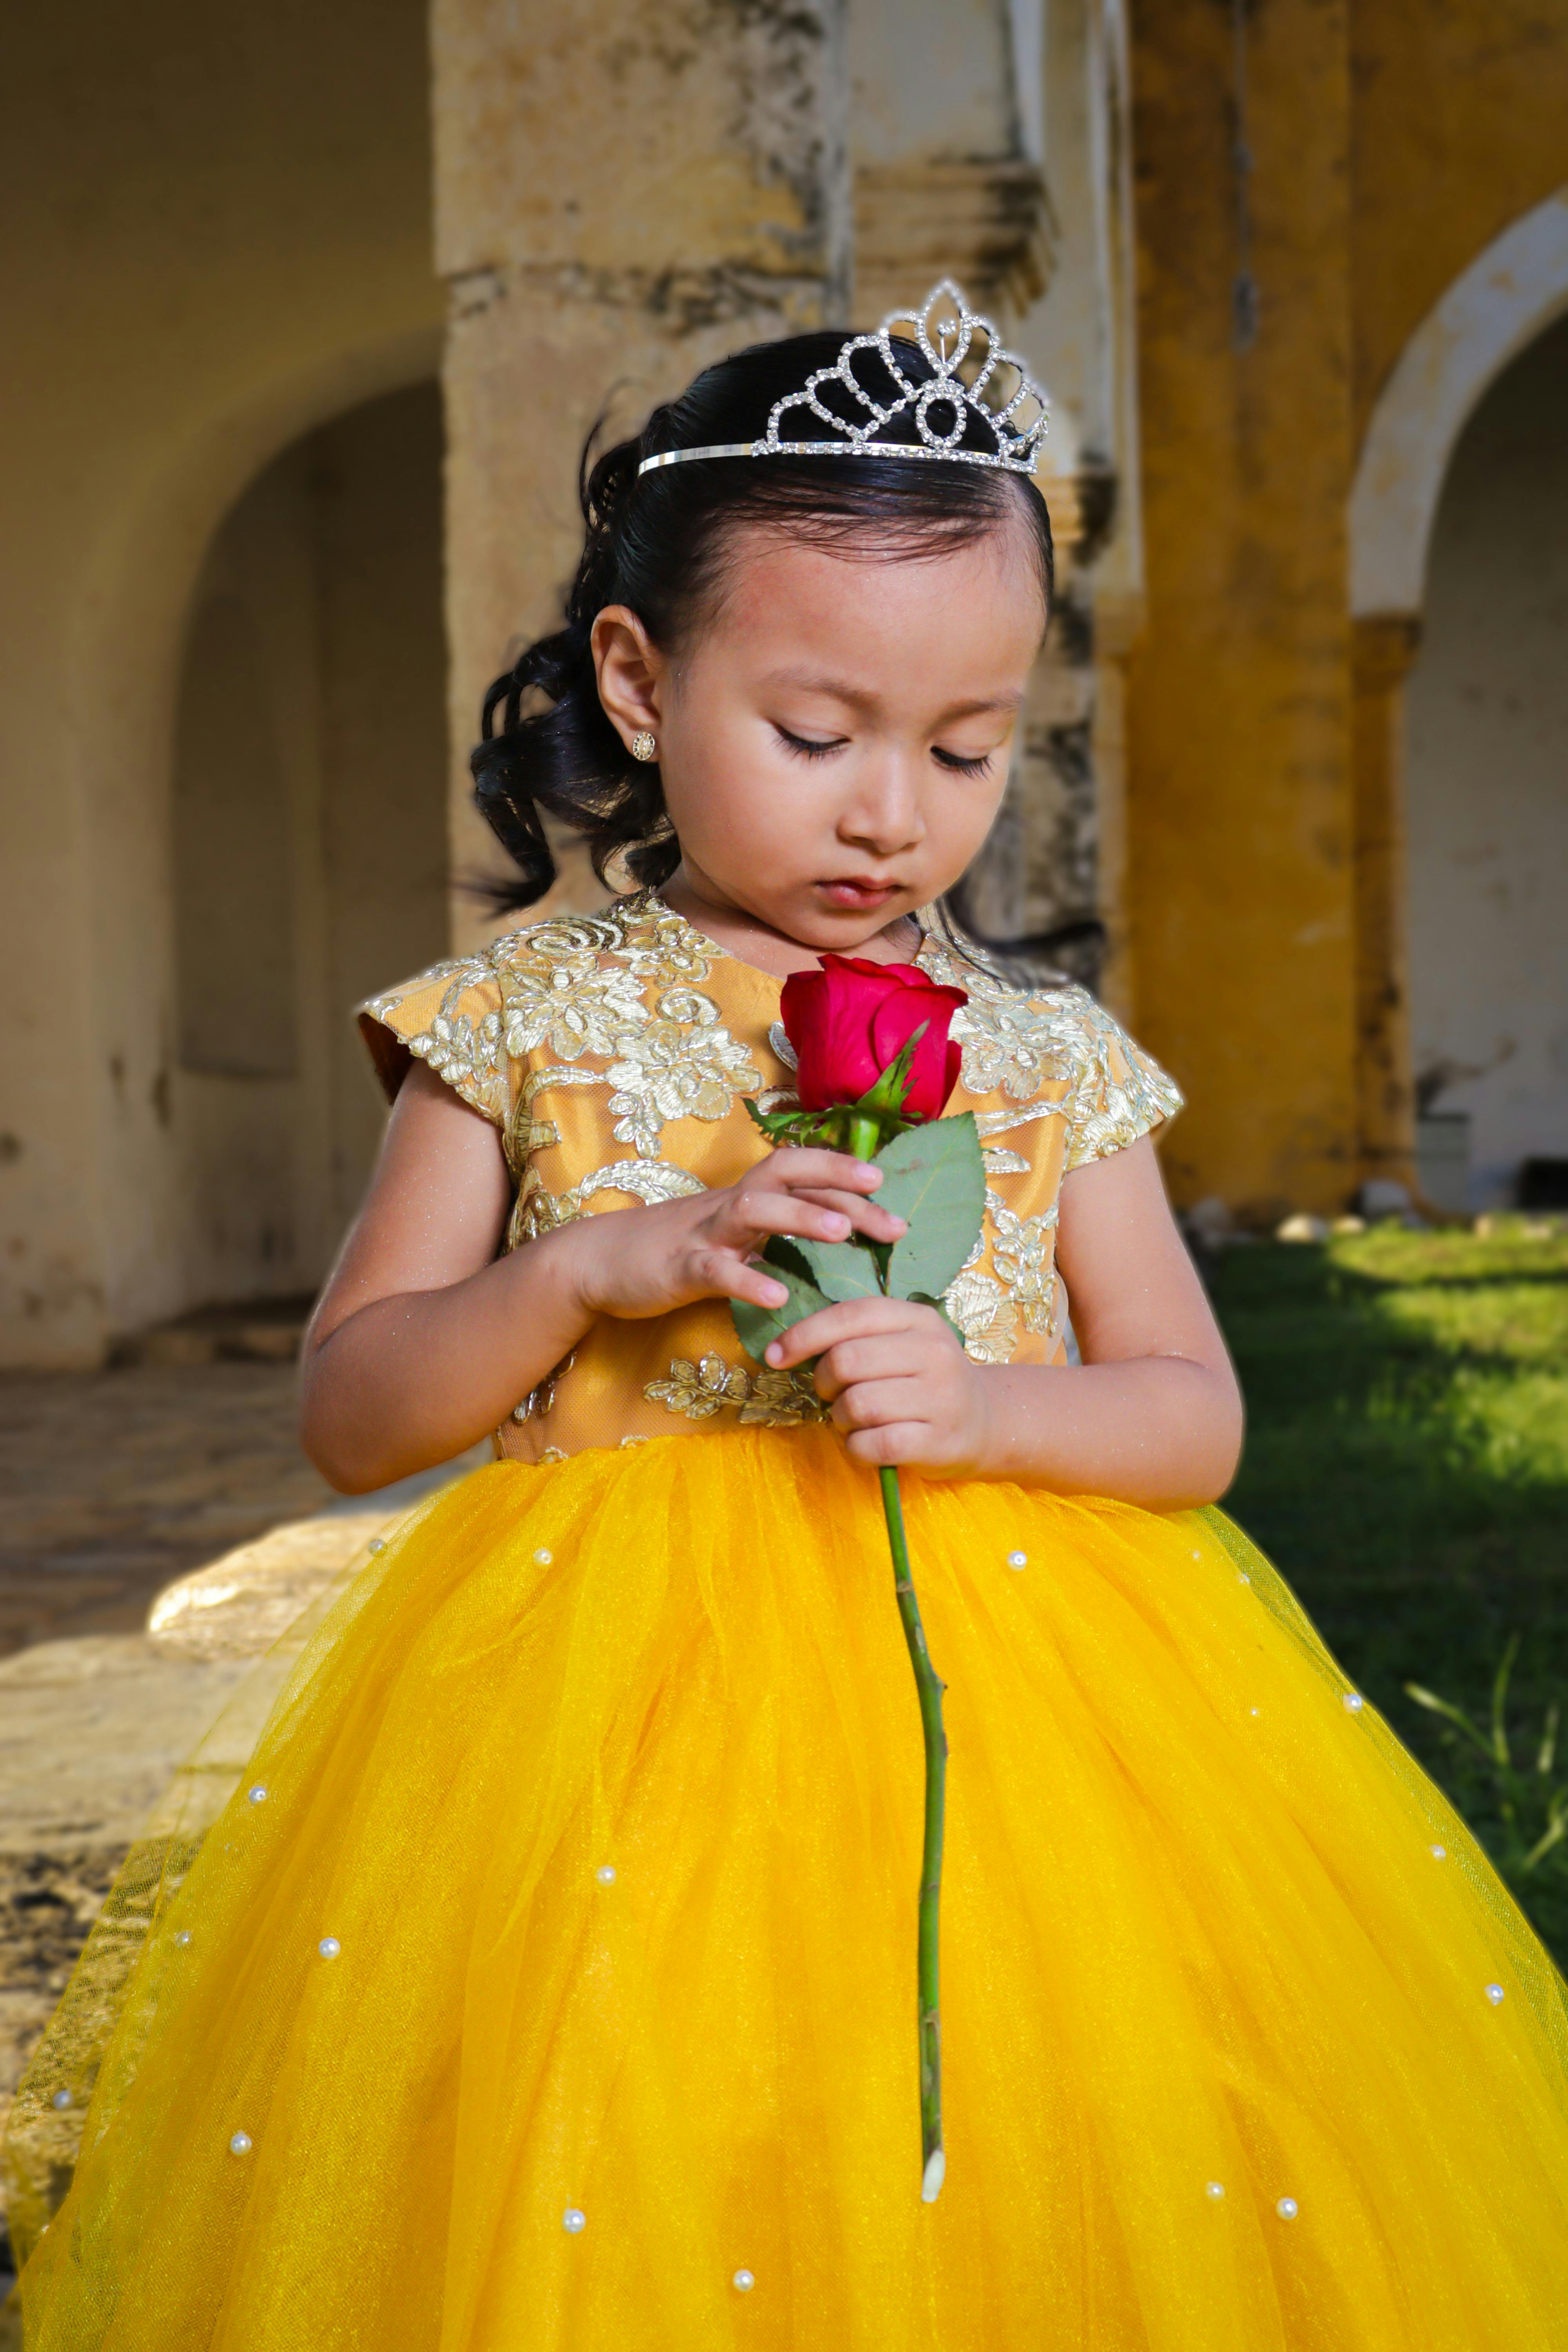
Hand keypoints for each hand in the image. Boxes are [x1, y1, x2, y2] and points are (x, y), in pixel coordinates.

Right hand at [566, 1148, 906, 1322]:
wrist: (596, 1260)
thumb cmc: (670, 1248)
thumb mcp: (727, 1234)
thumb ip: (771, 1230)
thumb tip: (828, 1230)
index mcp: (744, 1197)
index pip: (800, 1171)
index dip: (843, 1172)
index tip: (885, 1185)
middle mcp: (729, 1206)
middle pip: (787, 1174)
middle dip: (840, 1183)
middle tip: (888, 1214)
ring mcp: (702, 1233)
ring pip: (754, 1209)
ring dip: (800, 1217)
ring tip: (841, 1232)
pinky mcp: (677, 1268)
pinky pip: (715, 1271)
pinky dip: (747, 1283)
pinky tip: (778, 1299)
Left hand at [767, 1296, 990, 1472]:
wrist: (985, 1421)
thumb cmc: (925, 1380)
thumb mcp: (902, 1341)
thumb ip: (856, 1334)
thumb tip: (786, 1345)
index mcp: (919, 1319)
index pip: (850, 1315)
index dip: (803, 1335)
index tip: (776, 1355)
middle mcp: (934, 1353)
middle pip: (846, 1361)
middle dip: (824, 1382)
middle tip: (832, 1394)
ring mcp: (941, 1398)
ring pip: (857, 1405)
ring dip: (841, 1419)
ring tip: (855, 1420)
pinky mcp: (938, 1441)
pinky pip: (873, 1445)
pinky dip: (857, 1449)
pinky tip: (867, 1444)